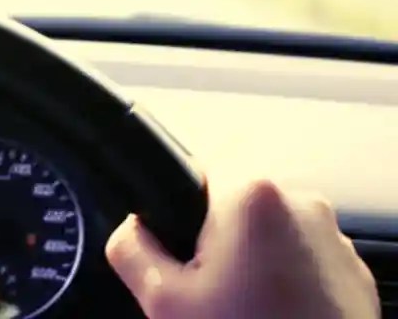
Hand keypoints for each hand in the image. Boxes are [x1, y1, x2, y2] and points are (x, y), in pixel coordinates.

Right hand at [106, 174, 379, 318]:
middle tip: (210, 294)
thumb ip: (130, 247)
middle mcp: (302, 204)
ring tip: (245, 310)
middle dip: (217, 244)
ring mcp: (334, 238)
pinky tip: (273, 315)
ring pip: (268, 235)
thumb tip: (129, 229)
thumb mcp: (162, 300)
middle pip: (232, 208)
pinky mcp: (352, 271)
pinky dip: (285, 282)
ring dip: (252, 263)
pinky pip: (302, 260)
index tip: (185, 260)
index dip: (179, 218)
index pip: (194, 175)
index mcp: (252, 196)